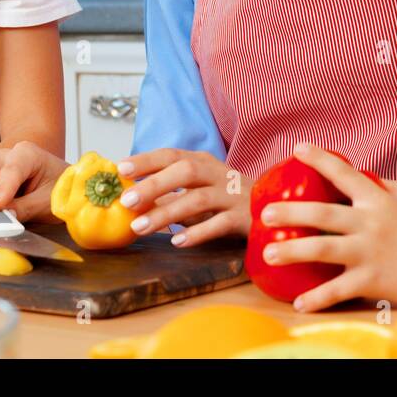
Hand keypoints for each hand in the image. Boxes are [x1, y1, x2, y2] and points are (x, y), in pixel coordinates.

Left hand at [116, 149, 249, 246]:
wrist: (276, 209)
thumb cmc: (227, 201)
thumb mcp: (199, 191)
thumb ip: (171, 193)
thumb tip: (132, 198)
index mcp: (204, 163)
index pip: (172, 155)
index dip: (146, 160)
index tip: (120, 168)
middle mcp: (219, 174)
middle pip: (185, 171)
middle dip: (154, 185)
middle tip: (127, 201)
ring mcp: (233, 196)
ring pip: (199, 199)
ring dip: (167, 213)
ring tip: (141, 227)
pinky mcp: (245, 218)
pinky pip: (219, 224)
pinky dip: (197, 233)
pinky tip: (178, 242)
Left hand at [258, 143, 396, 310]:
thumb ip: (385, 188)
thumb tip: (364, 174)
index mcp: (379, 201)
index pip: (345, 174)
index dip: (320, 159)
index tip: (296, 148)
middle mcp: (372, 223)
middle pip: (323, 214)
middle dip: (291, 211)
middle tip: (265, 212)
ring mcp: (371, 252)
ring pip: (323, 249)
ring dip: (292, 250)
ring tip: (268, 252)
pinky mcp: (374, 281)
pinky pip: (339, 290)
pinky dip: (317, 297)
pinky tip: (298, 302)